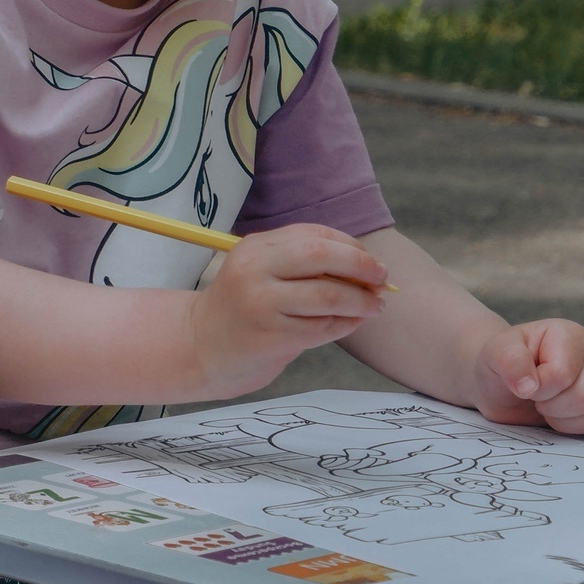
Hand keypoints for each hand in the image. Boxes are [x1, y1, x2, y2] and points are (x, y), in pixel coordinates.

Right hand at [188, 224, 388, 393]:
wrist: (200, 348)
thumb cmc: (244, 309)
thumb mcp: (263, 272)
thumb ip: (304, 263)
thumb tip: (366, 266)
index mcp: (256, 247)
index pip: (314, 236)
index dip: (350, 247)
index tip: (370, 261)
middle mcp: (255, 270)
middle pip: (321, 256)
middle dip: (361, 266)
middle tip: (382, 279)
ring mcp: (261, 304)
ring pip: (327, 295)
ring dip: (361, 301)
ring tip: (375, 306)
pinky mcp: (270, 337)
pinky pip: (322, 327)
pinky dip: (346, 324)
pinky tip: (352, 323)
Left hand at [471, 319, 583, 433]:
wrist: (505, 384)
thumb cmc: (503, 365)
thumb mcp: (495, 354)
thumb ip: (509, 361)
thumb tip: (529, 386)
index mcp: (571, 334)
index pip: (563, 374)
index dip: (539, 390)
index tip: (525, 385)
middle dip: (552, 407)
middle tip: (537, 398)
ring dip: (564, 420)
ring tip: (549, 406)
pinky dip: (578, 430)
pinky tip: (562, 418)